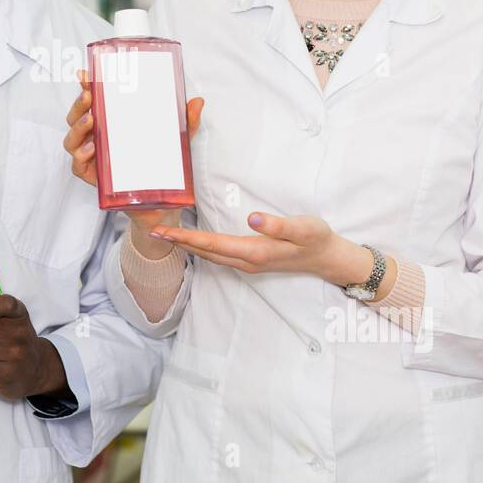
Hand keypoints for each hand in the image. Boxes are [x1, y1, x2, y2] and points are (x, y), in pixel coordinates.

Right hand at [63, 69, 204, 247]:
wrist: (160, 205)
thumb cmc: (160, 167)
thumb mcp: (176, 141)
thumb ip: (186, 122)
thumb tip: (198, 102)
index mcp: (111, 124)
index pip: (94, 101)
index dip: (86, 86)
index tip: (85, 75)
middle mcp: (97, 138)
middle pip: (76, 117)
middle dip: (79, 105)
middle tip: (90, 96)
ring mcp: (93, 158)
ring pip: (72, 140)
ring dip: (77, 128)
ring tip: (91, 120)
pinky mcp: (94, 178)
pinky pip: (78, 167)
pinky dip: (81, 157)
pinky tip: (93, 149)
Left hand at [150, 211, 380, 289]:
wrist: (328, 259)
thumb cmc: (316, 239)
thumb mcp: (303, 228)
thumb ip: (277, 225)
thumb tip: (251, 219)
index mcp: (254, 251)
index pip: (212, 244)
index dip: (186, 237)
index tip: (164, 231)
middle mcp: (247, 261)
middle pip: (205, 252)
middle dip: (179, 243)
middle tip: (154, 232)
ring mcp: (249, 263)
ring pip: (211, 256)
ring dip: (189, 247)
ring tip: (168, 236)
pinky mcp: (252, 261)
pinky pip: (220, 256)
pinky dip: (203, 249)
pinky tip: (196, 243)